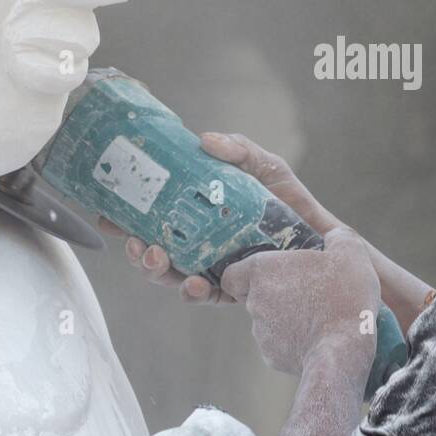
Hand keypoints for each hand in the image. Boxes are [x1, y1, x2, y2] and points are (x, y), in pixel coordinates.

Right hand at [99, 131, 343, 304]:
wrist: (330, 243)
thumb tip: (204, 138)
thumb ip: (239, 150)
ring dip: (156, 271)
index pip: (154, 219)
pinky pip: (208, 296)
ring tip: (154, 258)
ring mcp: (216, 269)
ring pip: (173, 276)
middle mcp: (201, 245)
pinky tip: (195, 283)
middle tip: (134, 243)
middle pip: (156, 251)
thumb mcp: (266, 168)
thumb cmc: (293, 204)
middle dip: (136, 250)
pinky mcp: (236, 290)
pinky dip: (195, 292)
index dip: (125, 218)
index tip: (105, 213)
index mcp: (199, 216)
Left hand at [219, 227, 379, 375]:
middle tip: (306, 292)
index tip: (269, 274)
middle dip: (276, 294)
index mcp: (262, 271)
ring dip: (287, 318)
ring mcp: (261, 333)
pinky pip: (280, 344)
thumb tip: (333, 237)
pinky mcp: (272, 357)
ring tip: (319, 316)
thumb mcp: (350, 251)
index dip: (246, 274)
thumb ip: (336, 236)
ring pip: (268, 321)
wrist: (344, 351)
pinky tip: (318, 337)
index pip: (232, 274)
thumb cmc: (344, 295)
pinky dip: (294, 341)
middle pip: (254, 296)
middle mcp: (254, 302)